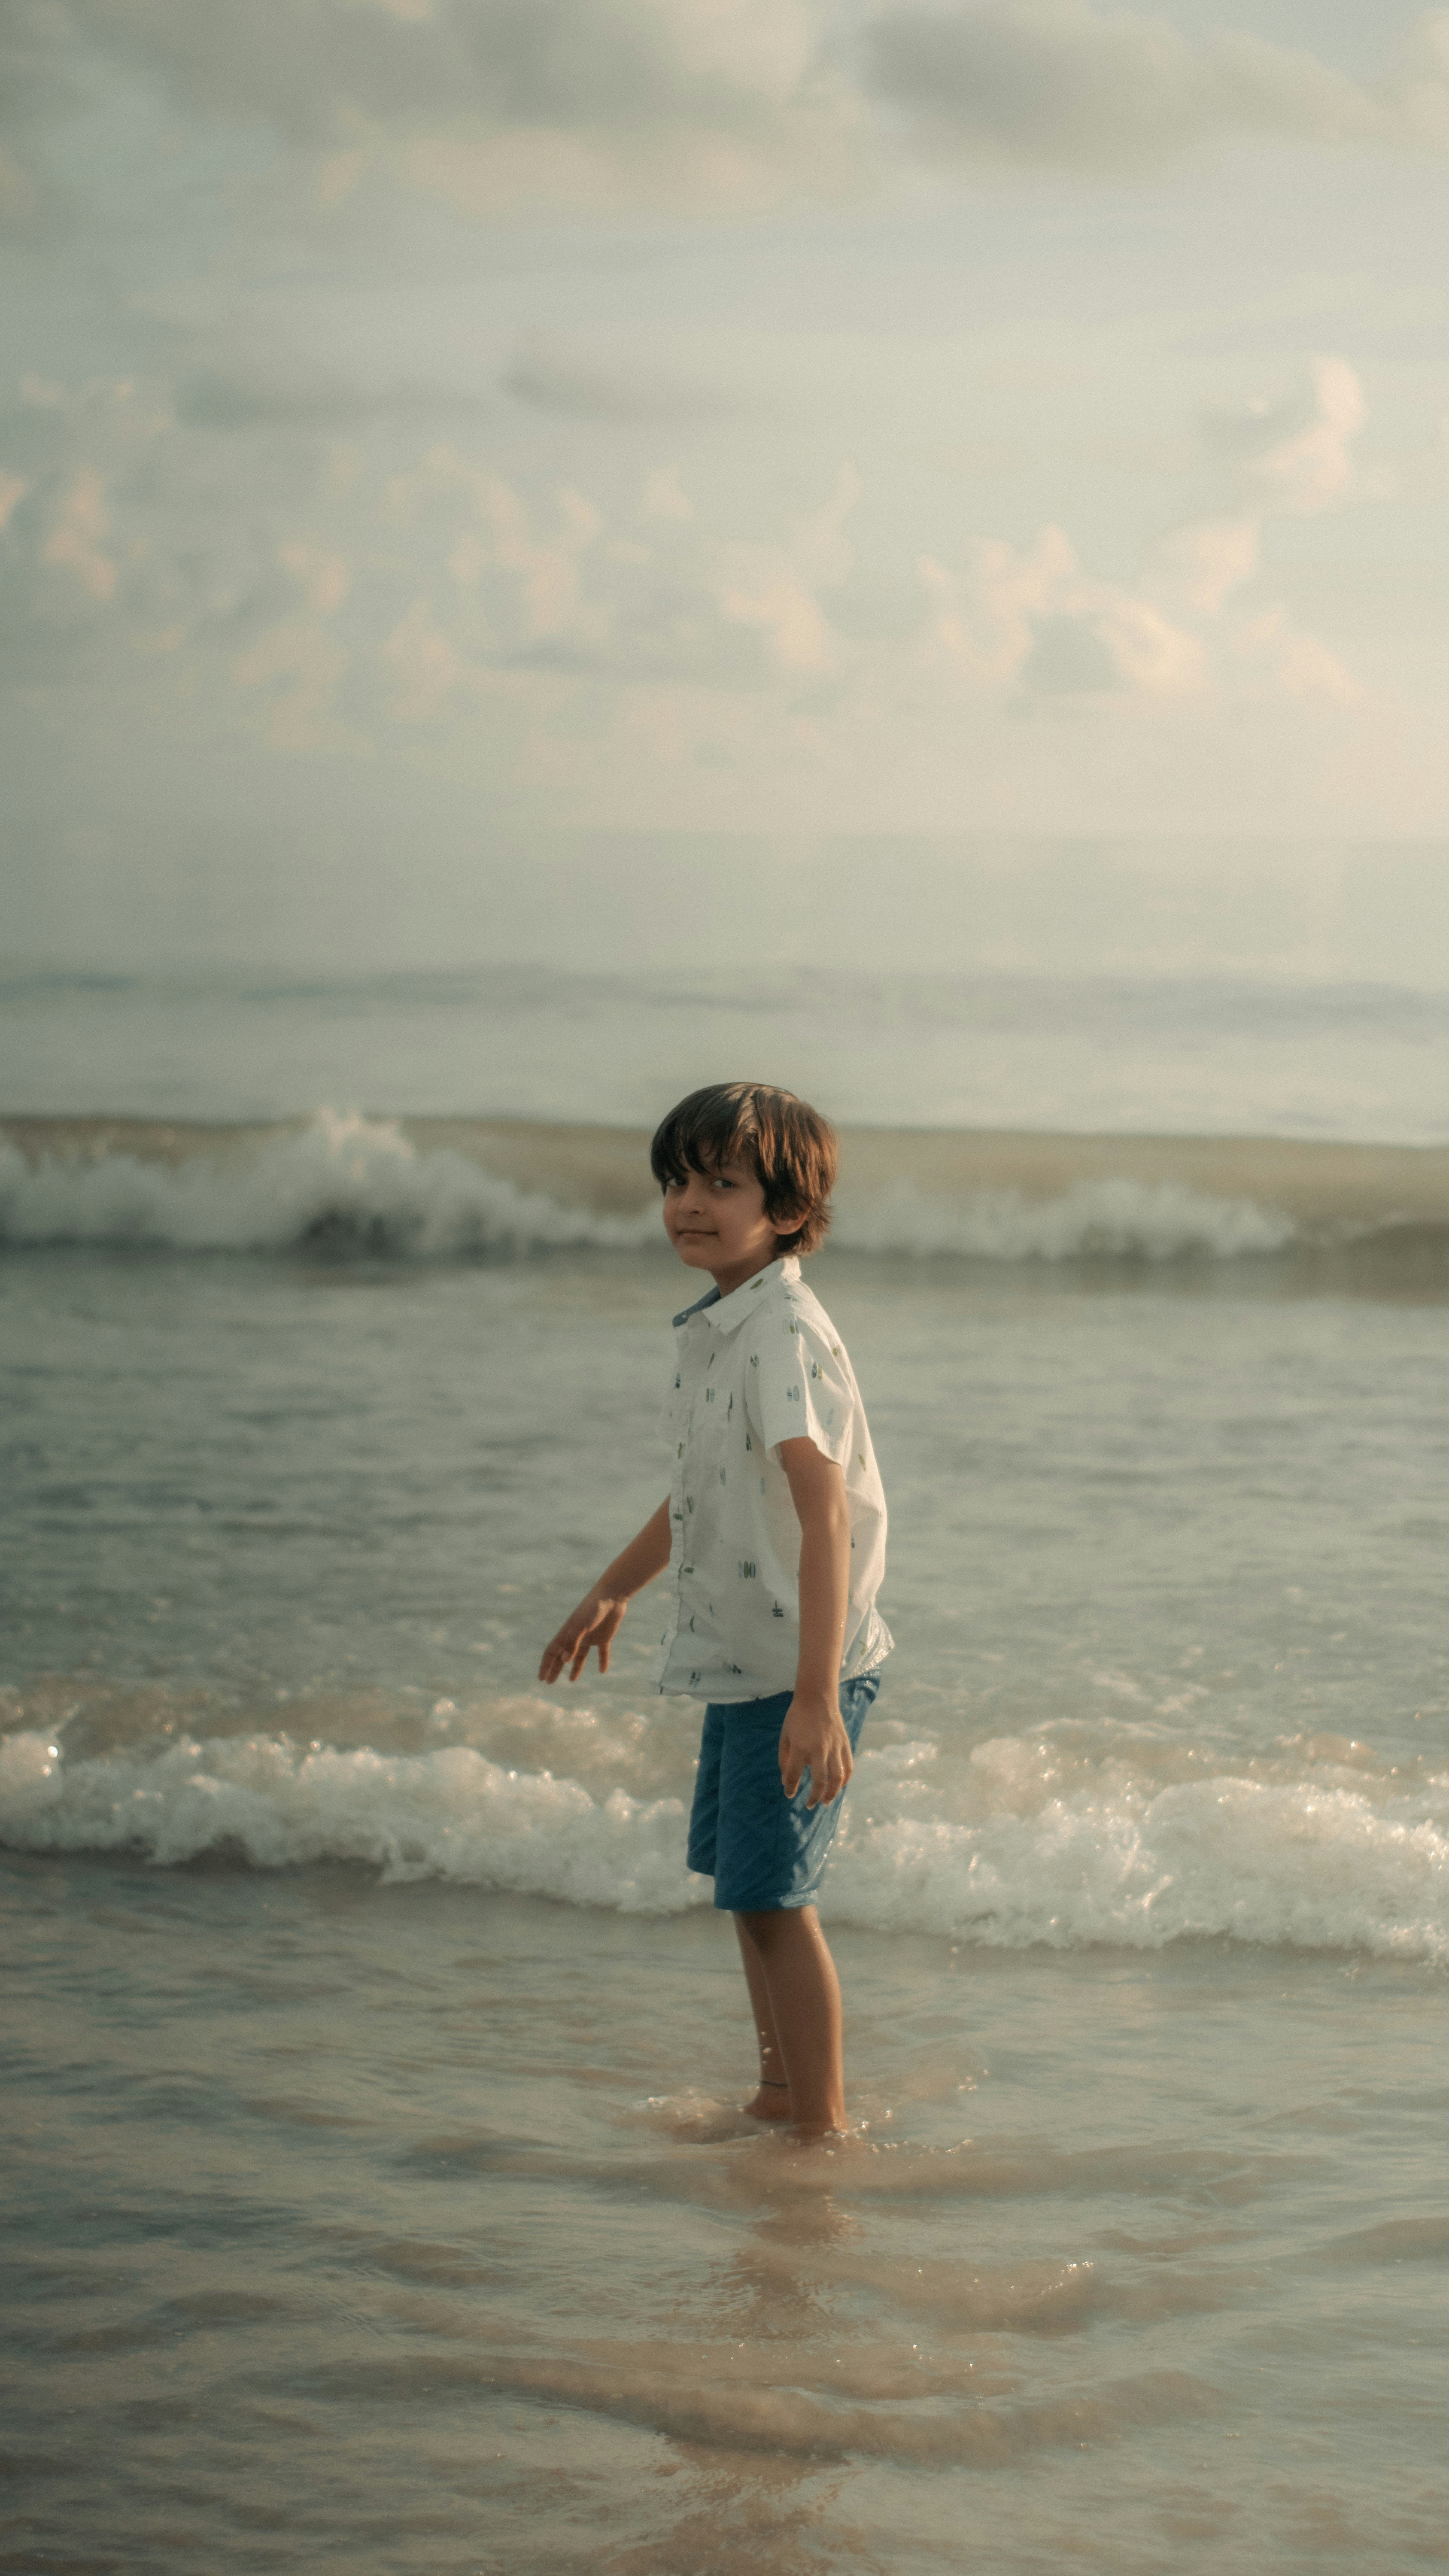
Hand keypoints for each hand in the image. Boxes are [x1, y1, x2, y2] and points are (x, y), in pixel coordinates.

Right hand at [538, 1592, 626, 1683]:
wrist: (611, 1597)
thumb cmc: (593, 1609)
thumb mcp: (580, 1626)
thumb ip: (572, 1643)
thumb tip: (565, 1661)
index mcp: (567, 1633)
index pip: (552, 1652)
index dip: (546, 1665)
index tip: (542, 1678)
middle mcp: (576, 1636)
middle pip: (563, 1656)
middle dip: (555, 1669)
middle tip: (549, 1682)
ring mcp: (590, 1637)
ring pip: (580, 1656)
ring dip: (576, 1668)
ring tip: (572, 1680)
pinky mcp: (604, 1637)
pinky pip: (602, 1653)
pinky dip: (602, 1661)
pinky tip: (602, 1670)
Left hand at [779, 1690, 852, 1808]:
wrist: (817, 1698)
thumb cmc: (796, 1717)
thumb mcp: (785, 1736)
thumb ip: (784, 1759)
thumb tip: (785, 1780)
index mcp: (800, 1748)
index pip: (793, 1775)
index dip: (790, 1788)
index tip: (789, 1794)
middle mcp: (818, 1750)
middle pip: (819, 1782)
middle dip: (814, 1797)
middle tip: (810, 1805)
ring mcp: (834, 1748)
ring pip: (837, 1778)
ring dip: (832, 1793)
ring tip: (826, 1801)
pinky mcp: (845, 1745)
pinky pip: (848, 1767)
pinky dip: (844, 1780)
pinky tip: (838, 1787)